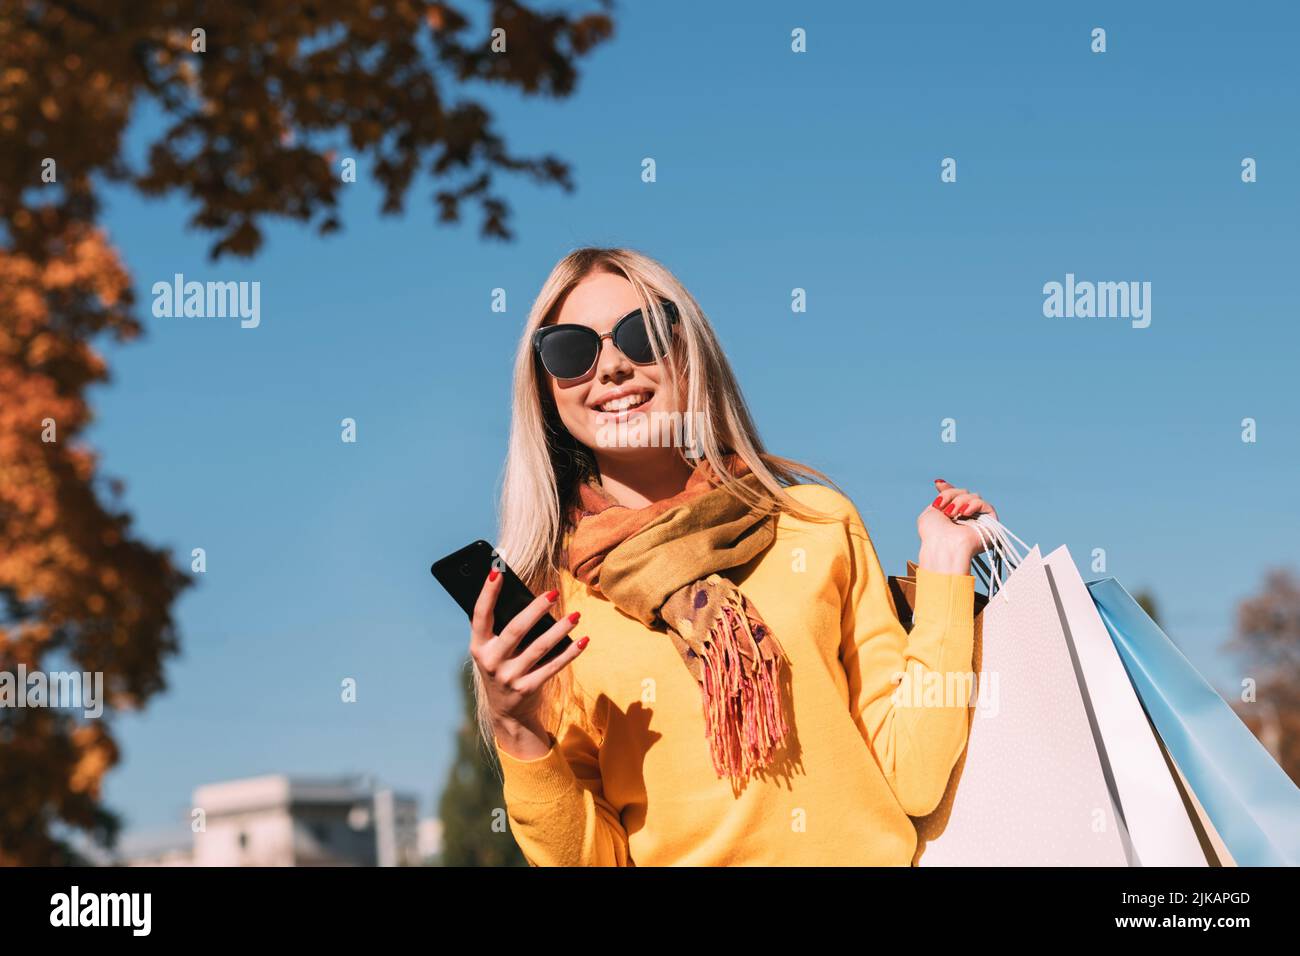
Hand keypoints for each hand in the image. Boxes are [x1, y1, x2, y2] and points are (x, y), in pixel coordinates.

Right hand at [469, 568, 589, 758]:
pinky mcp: (528, 689)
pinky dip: (570, 653)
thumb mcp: (492, 651)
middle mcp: (491, 662)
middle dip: (535, 609)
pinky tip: (583, 640)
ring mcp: (509, 677)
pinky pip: (553, 667)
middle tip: (554, 593)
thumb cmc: (502, 668)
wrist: (506, 713)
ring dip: (559, 629)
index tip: (497, 570)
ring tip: (576, 616)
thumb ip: (500, 628)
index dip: (487, 592)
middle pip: (515, 630)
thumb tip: (523, 596)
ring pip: (539, 648)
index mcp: (478, 647)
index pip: (480, 615)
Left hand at [915, 478, 998, 573]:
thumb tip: (941, 484)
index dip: (948, 489)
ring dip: (960, 501)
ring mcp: (979, 521)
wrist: (943, 546)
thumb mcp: (930, 512)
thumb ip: (940, 500)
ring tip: (950, 514)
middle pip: (964, 493)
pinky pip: (985, 505)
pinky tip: (965, 512)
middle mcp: (966, 519)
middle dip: (951, 496)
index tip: (938, 484)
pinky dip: (973, 504)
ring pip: (974, 496)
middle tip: (943, 510)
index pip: (955, 497)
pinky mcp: (991, 524)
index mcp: (953, 518)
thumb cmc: (933, 534)